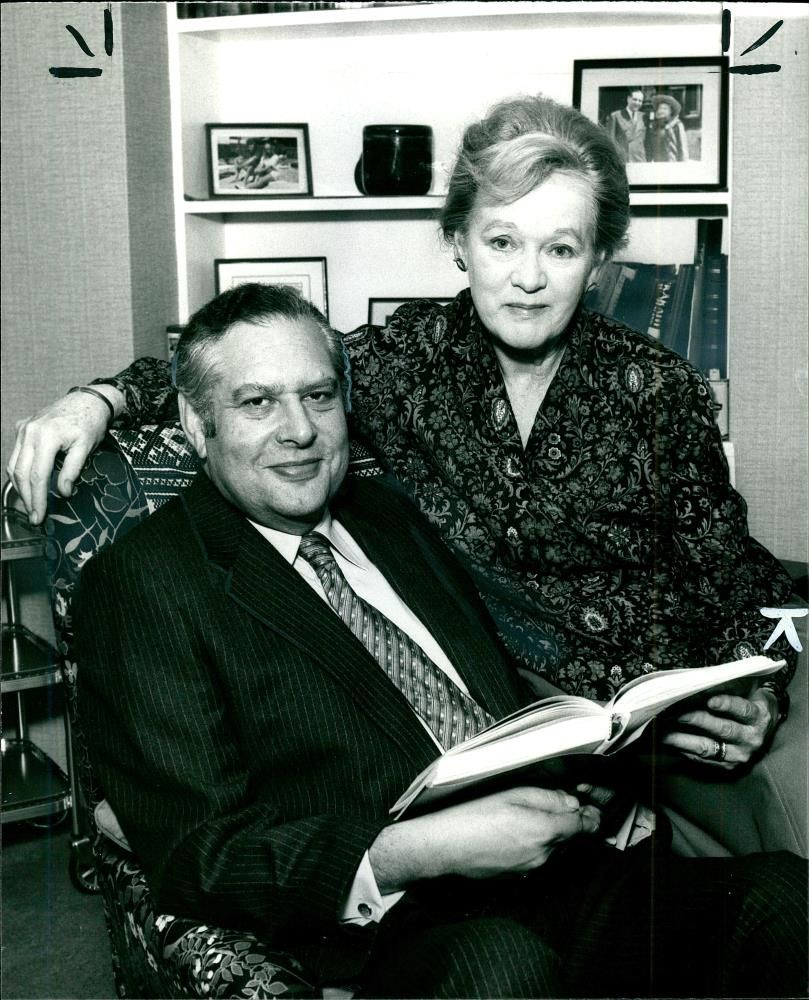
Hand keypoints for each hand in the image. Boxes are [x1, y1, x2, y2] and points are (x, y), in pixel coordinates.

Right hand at [6, 387, 121, 523]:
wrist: (88, 399)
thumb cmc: (90, 422)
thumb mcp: (86, 447)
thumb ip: (72, 470)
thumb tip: (63, 492)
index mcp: (45, 437)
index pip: (37, 476)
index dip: (37, 499)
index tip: (40, 516)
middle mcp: (29, 432)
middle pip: (21, 473)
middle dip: (26, 497)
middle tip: (34, 516)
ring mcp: (23, 429)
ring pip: (13, 464)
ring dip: (20, 486)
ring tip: (30, 504)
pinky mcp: (22, 427)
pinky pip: (15, 454)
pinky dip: (19, 471)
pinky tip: (27, 484)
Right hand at [369, 786, 600, 890]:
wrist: (443, 848)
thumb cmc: (473, 816)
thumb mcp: (513, 793)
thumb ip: (549, 797)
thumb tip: (572, 801)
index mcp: (547, 832)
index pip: (588, 825)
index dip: (593, 811)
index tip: (590, 801)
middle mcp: (545, 856)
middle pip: (571, 837)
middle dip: (567, 819)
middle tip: (553, 797)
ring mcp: (531, 869)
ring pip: (553, 847)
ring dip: (549, 832)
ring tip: (524, 813)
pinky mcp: (517, 877)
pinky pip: (535, 858)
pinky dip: (532, 844)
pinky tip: (510, 830)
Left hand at [660, 687, 778, 769]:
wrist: (765, 727)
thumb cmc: (749, 701)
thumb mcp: (747, 690)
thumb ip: (728, 687)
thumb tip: (697, 684)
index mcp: (758, 716)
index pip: (742, 710)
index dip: (726, 704)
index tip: (709, 700)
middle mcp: (751, 738)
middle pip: (722, 729)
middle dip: (695, 719)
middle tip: (672, 712)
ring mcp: (740, 755)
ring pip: (708, 747)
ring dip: (682, 738)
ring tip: (662, 729)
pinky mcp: (728, 766)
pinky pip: (702, 759)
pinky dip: (683, 749)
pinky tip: (668, 740)